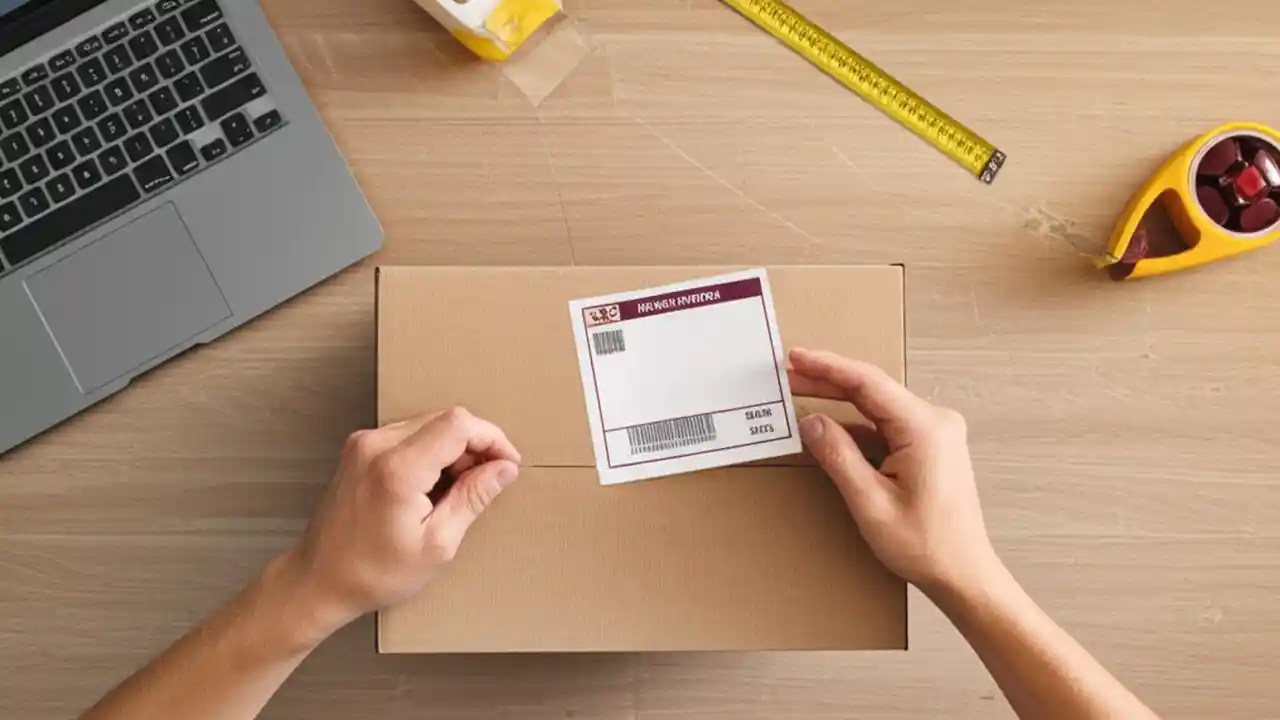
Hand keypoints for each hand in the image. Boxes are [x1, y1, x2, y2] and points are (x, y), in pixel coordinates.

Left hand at [277, 407, 521, 644]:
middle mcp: (376, 445)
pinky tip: (433, 485)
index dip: (491, 438)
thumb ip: (473, 498)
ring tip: (457, 490)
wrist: (319, 580)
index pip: (459, 424)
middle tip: (487, 480)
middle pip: (445, 419)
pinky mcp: (359, 448)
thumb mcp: (437, 544)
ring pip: (428, 424)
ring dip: (453, 448)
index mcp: (397, 469)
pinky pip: (408, 433)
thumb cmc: (374, 572)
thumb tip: (504, 468)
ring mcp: (363, 444)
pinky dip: (430, 451)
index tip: (507, 462)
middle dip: (475, 444)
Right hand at [788, 348, 1000, 595]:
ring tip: (801, 391)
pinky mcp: (930, 446)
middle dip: (828, 380)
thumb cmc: (925, 545)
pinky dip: (856, 423)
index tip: (797, 357)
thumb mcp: (870, 502)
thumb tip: (811, 422)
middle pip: (872, 389)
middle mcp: (935, 422)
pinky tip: (829, 425)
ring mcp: (935, 433)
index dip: (828, 366)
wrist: (964, 574)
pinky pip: (887, 424)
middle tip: (788, 373)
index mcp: (925, 428)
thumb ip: (839, 456)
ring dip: (840, 400)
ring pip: (878, 405)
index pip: (868, 383)